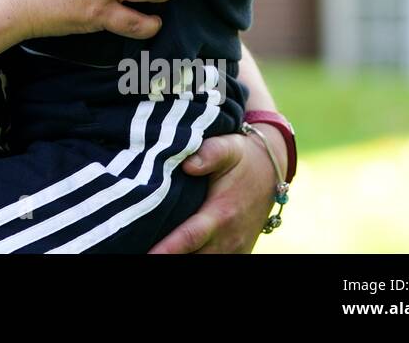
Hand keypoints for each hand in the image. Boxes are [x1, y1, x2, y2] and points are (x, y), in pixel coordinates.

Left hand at [147, 129, 285, 252]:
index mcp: (221, 214)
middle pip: (193, 256)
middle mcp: (229, 238)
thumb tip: (188, 164)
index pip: (190, 237)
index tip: (149, 255)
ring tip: (151, 250)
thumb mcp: (228, 147)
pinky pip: (213, 260)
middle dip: (167, 256)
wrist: (270, 171)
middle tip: (138, 247)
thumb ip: (209, 153)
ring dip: (180, 257)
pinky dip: (194, 257)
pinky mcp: (237, 252)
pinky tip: (172, 250)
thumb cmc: (242, 158)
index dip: (168, 249)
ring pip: (202, 261)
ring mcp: (234, 249)